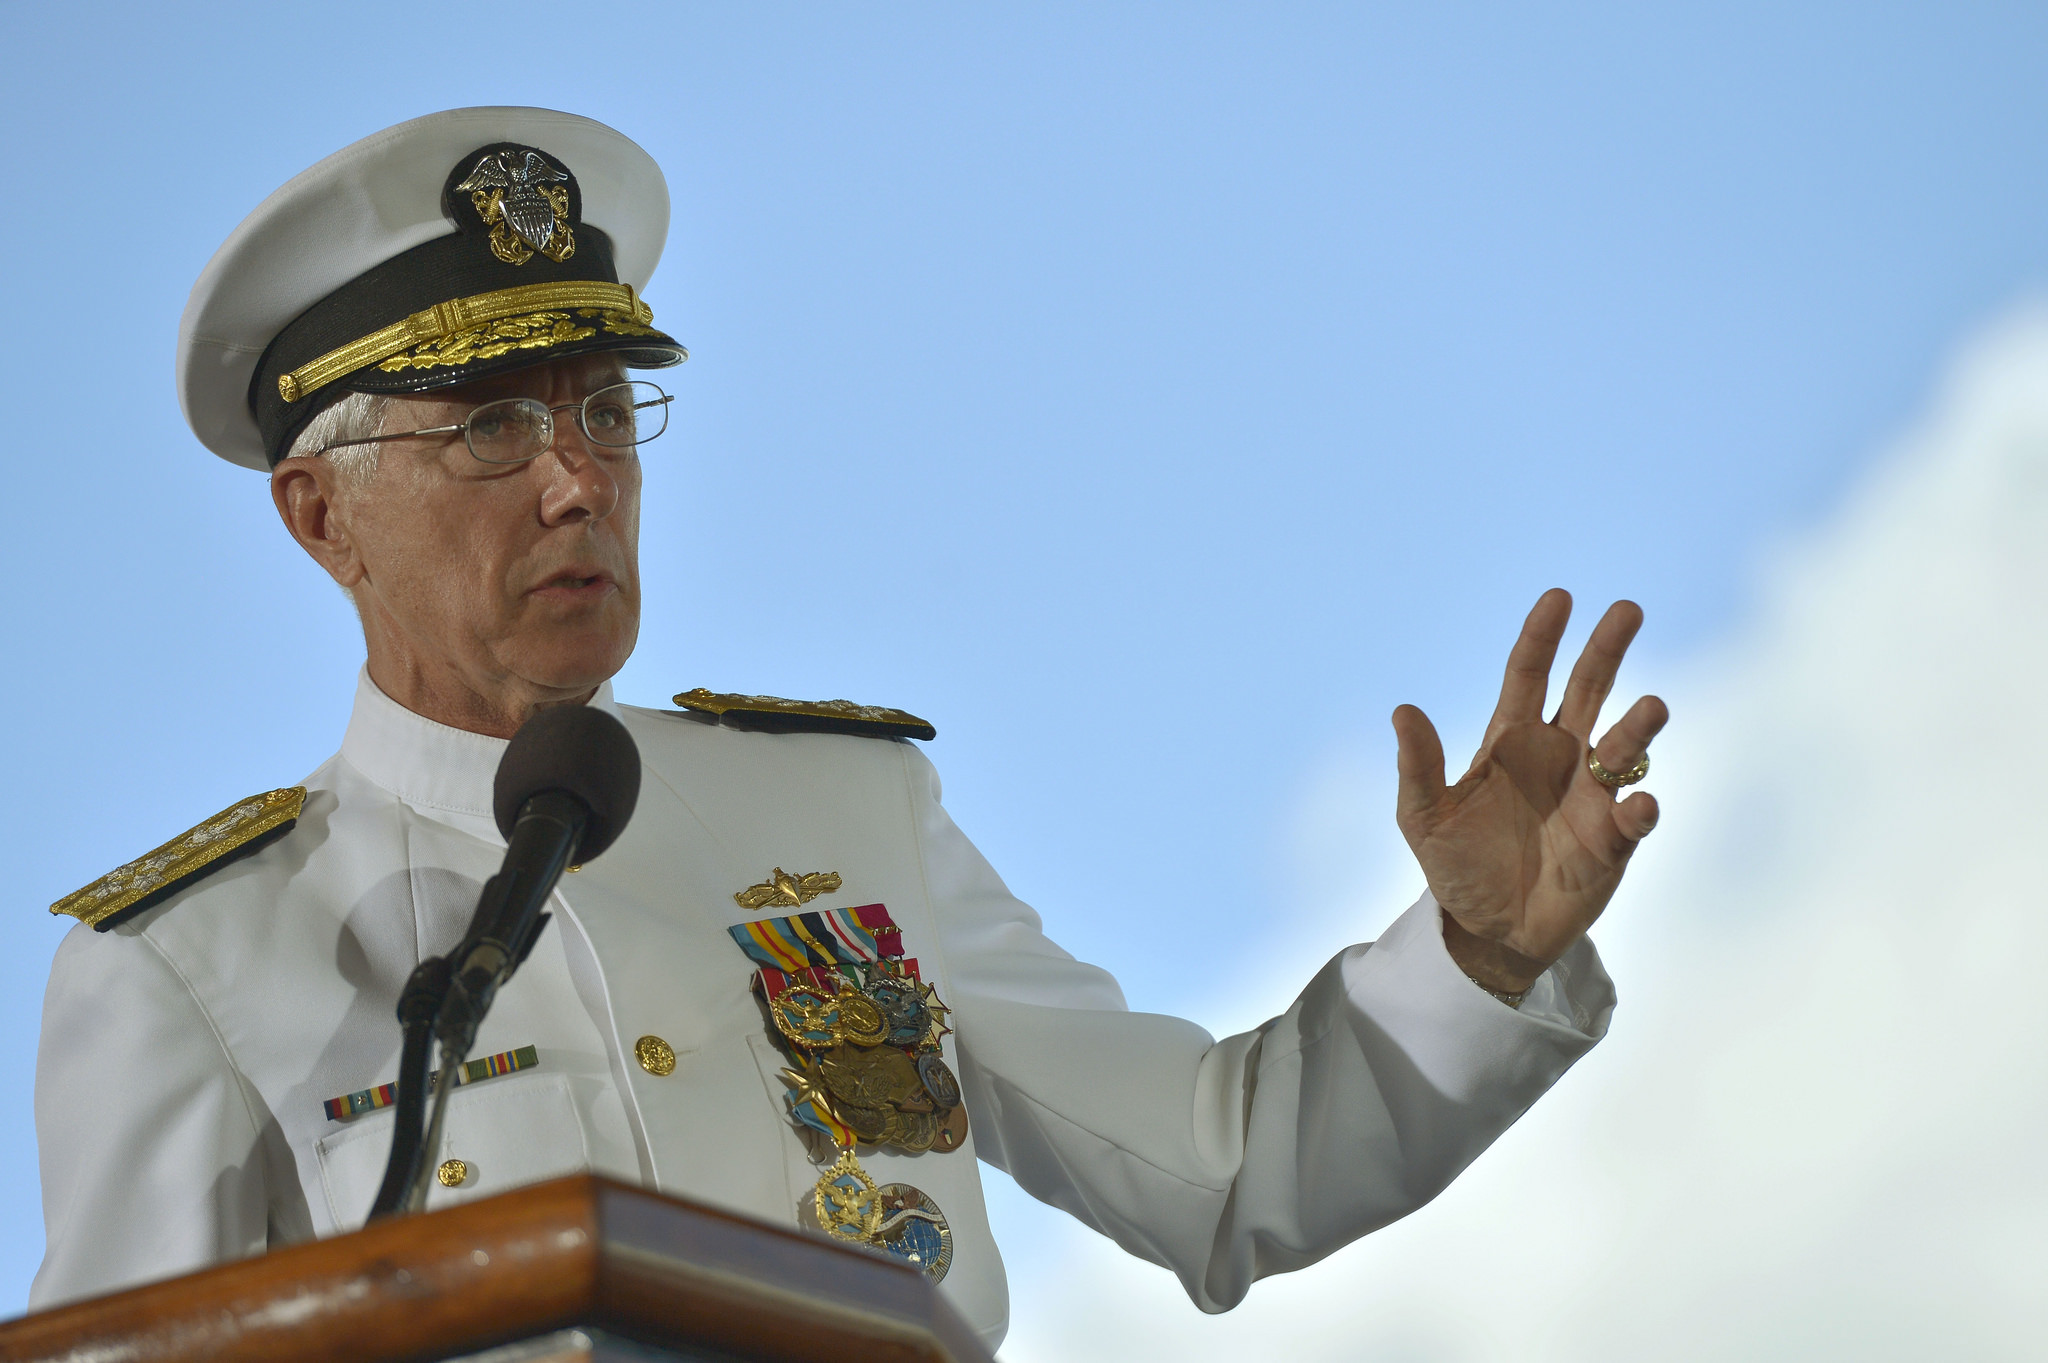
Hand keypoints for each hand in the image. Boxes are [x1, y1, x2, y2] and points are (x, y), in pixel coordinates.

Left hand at [1392, 589, 1667, 994]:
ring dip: (1637, 727)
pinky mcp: (1613, 842)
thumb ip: (1417, 767)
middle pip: (1588, 691)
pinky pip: (1634, 817)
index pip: (1528, 677)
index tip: (1559, 598)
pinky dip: (1640, 808)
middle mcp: (1559, 757)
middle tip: (1627, 609)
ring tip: (1651, 706)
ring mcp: (1590, 796)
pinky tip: (1639, 804)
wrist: (1487, 932)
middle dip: (1606, 651)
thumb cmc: (1455, 865)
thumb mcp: (1423, 817)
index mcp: (1510, 741)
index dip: (1542, 638)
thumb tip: (1402, 710)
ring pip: (1622, 748)